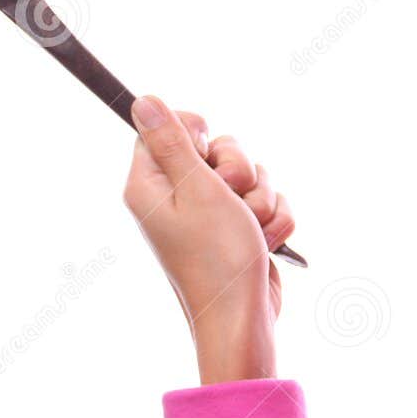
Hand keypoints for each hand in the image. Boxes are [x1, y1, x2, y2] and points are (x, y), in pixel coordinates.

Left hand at [122, 95, 296, 382]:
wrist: (244, 318)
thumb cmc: (216, 259)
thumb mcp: (196, 190)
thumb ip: (173, 142)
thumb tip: (143, 99)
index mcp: (151, 184)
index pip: (170, 128)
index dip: (199, 137)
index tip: (207, 161)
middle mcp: (177, 196)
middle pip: (219, 148)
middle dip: (240, 173)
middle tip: (230, 201)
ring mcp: (211, 214)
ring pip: (252, 174)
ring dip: (261, 202)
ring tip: (249, 231)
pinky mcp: (239, 228)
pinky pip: (269, 201)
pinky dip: (273, 222)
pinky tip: (263, 245)